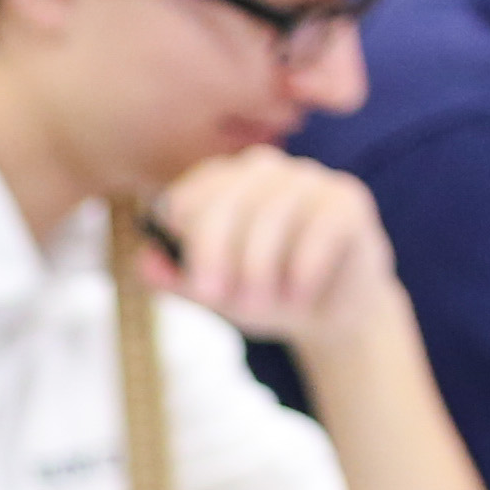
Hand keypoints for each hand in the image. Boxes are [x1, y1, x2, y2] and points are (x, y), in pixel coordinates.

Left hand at [137, 149, 407, 362]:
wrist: (330, 318)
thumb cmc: (266, 295)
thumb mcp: (215, 294)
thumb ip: (176, 278)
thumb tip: (142, 262)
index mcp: (225, 184)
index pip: (194, 192)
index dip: (189, 236)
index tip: (195, 280)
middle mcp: (266, 171)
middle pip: (229, 199)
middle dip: (218, 253)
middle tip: (218, 298)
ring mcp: (309, 180)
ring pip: (272, 214)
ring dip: (260, 268)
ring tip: (261, 306)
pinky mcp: (347, 201)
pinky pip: (318, 228)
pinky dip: (302, 269)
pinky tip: (299, 296)